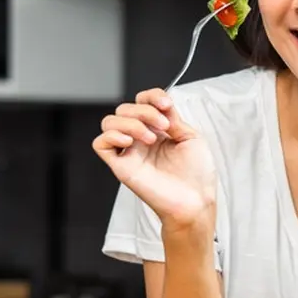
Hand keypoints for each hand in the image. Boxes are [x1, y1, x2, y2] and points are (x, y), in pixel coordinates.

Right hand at [93, 89, 217, 231]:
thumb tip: (160, 105)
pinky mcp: (121, 166)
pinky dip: (111, 136)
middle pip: (125, 109)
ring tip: (150, 138)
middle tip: (163, 126)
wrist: (195, 200)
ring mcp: (130, 152)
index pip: (142, 101)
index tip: (166, 105)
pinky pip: (100, 144)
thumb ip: (172, 118)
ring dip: (130, 123)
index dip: (152, 96)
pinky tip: (130, 141)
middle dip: (144, 111)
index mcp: (157, 130)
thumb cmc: (196, 174)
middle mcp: (141, 139)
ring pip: (109, 122)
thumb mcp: (190, 136)